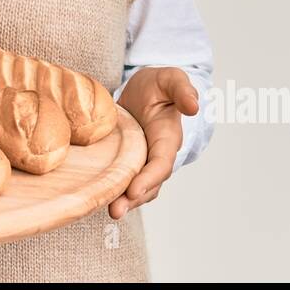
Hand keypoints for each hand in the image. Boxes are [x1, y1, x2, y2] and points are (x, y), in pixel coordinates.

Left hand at [108, 67, 199, 219]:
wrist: (144, 88)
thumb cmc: (159, 84)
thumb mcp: (171, 78)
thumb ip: (182, 90)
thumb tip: (194, 107)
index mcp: (168, 138)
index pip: (161, 163)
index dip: (149, 178)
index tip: (134, 189)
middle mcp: (156, 155)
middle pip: (148, 184)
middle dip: (134, 199)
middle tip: (115, 211)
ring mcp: (141, 161)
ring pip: (135, 188)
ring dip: (123, 201)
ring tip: (109, 211)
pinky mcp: (125, 161)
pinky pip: (121, 179)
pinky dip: (112, 189)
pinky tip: (95, 195)